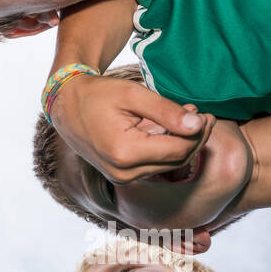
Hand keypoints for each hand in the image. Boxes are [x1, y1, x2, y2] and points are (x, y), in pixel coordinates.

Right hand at [48, 74, 214, 185]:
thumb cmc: (96, 94)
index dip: (198, 133)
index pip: (178, 149)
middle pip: (175, 160)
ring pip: (167, 165)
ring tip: (189, 119)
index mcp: (125, 152)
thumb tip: (198, 124)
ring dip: (182, 144)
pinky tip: (171, 129)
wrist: (64, 104)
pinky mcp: (120, 176)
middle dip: (194, 139)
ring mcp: (120, 177)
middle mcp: (122, 172)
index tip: (206, 114)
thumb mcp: (133, 94)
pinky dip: (165, 149)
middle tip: (204, 116)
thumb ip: (166, 111)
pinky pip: (153, 165)